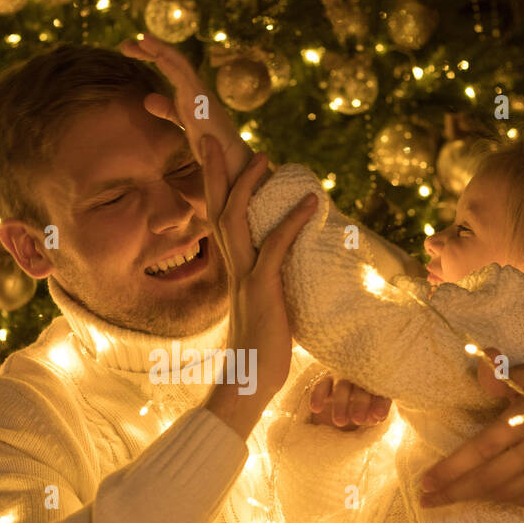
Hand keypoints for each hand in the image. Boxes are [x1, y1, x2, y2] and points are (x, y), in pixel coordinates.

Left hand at [119, 32, 253, 185]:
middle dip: (150, 49)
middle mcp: (196, 86)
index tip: (128, 49)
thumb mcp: (184, 121)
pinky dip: (170, 64)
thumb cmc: (210, 143)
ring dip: (159, 49)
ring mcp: (199, 92)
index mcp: (191, 90)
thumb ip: (168, 109)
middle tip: (124, 44)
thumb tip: (147, 99)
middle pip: (172, 59)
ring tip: (141, 39)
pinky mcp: (200, 101)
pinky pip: (185, 78)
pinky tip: (158, 55)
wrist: (228, 160)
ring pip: (178, 63)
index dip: (150, 55)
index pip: (169, 65)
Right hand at [202, 136, 315, 437]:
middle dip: (214, 170)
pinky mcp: (262, 290)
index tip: (220, 157)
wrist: (248, 386)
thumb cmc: (262, 354)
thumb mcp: (268, 310)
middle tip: (212, 136)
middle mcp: (234, 268)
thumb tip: (290, 280)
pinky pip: (274, 247)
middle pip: (216, 208)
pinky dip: (292, 221)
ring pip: (235, 219)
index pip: (221, 219)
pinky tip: (311, 202)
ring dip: (249, 184)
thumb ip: (274, 288)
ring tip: (265, 156)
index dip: (218, 186)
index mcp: (235, 270)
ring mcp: (245, 278)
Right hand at [308, 374, 391, 429]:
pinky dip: (318, 396)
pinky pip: (320, 385)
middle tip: (358, 420)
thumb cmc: (362, 408)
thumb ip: (373, 415)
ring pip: (341, 387)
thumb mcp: (370, 413)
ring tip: (340, 422)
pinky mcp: (324, 379)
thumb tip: (374, 418)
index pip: (381, 392)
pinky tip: (316, 408)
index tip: (378, 417)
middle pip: (361, 388)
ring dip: (341, 404)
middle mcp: (359, 378)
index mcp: (376, 385)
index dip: (380, 404)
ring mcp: (341, 377)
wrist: (340, 400)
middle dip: (360, 404)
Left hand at [418, 349, 523, 506]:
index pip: (482, 449)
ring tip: (450, 498)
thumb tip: (479, 362)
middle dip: (455, 491)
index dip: (452, 468)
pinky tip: (486, 497)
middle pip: (490, 478)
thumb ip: (502, 375)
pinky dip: (505, 499)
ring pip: (508, 493)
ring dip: (476, 497)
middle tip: (427, 500)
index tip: (425, 481)